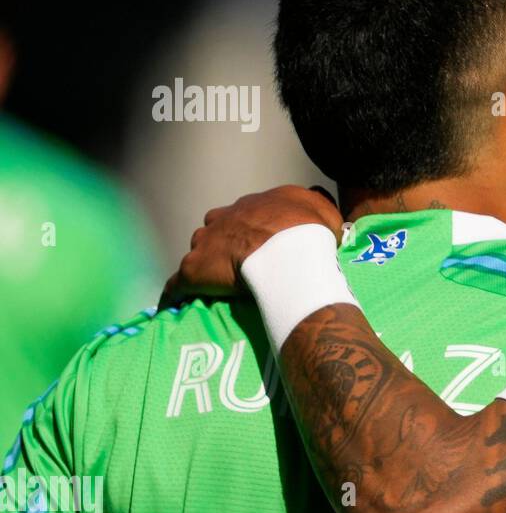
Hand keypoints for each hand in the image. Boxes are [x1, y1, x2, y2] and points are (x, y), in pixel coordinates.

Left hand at [162, 185, 342, 302]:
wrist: (286, 249)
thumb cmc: (308, 231)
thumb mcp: (325, 212)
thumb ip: (319, 209)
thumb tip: (324, 214)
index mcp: (254, 205)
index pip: (247, 214)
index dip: (254, 229)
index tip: (265, 244)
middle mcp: (224, 217)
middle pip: (217, 228)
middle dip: (224, 241)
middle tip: (242, 262)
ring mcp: (205, 243)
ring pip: (199, 250)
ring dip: (205, 263)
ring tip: (216, 284)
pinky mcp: (193, 271)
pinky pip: (177, 284)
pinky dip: (176, 294)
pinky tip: (174, 306)